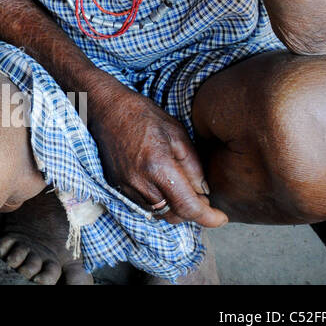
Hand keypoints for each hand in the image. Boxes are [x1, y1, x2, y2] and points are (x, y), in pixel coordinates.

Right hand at [87, 81, 227, 227]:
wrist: (104, 108)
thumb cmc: (141, 114)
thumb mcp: (176, 132)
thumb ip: (193, 165)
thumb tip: (204, 191)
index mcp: (158, 167)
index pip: (188, 207)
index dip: (208, 218)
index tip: (220, 217)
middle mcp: (140, 182)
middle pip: (174, 215)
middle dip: (192, 212)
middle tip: (202, 197)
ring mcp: (125, 186)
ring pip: (158, 213)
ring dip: (174, 208)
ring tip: (183, 190)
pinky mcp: (117, 186)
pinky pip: (143, 205)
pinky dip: (158, 202)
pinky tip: (163, 186)